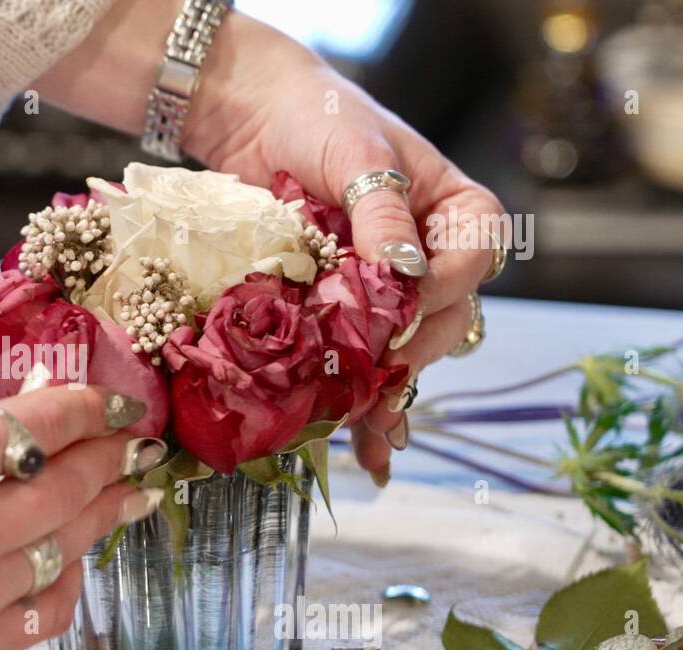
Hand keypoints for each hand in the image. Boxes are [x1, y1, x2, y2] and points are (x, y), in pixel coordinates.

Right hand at [0, 385, 163, 649]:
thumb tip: (26, 415)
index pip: (49, 423)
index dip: (94, 407)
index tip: (112, 404)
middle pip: (72, 486)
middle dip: (113, 459)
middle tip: (134, 447)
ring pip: (68, 548)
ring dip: (104, 516)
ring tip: (124, 498)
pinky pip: (43, 612)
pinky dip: (68, 581)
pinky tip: (74, 559)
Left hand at [183, 15, 504, 482]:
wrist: (257, 122)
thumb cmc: (320, 119)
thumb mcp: (356, 154)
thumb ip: (381, 211)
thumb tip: (406, 271)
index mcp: (459, 213)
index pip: (472, 264)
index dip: (441, 292)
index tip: (403, 307)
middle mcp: (434, 258)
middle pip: (443, 320)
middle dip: (407, 353)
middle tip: (369, 378)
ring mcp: (391, 292)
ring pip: (406, 352)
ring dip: (386, 393)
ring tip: (367, 432)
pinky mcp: (346, 314)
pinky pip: (365, 363)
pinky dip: (364, 403)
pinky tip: (367, 449)